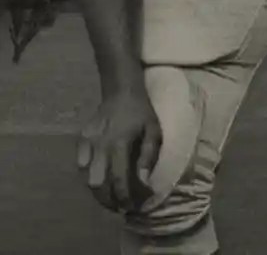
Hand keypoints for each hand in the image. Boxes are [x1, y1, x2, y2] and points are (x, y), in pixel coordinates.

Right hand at [77, 90, 162, 212]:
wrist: (121, 92)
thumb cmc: (142, 112)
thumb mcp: (153, 131)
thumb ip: (148, 156)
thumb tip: (144, 180)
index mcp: (119, 144)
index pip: (118, 179)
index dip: (123, 197)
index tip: (130, 207)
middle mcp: (99, 146)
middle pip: (96, 184)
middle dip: (107, 199)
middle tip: (119, 206)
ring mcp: (87, 143)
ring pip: (86, 176)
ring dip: (98, 190)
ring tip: (111, 196)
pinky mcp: (80, 139)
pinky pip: (80, 164)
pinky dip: (90, 174)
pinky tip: (101, 177)